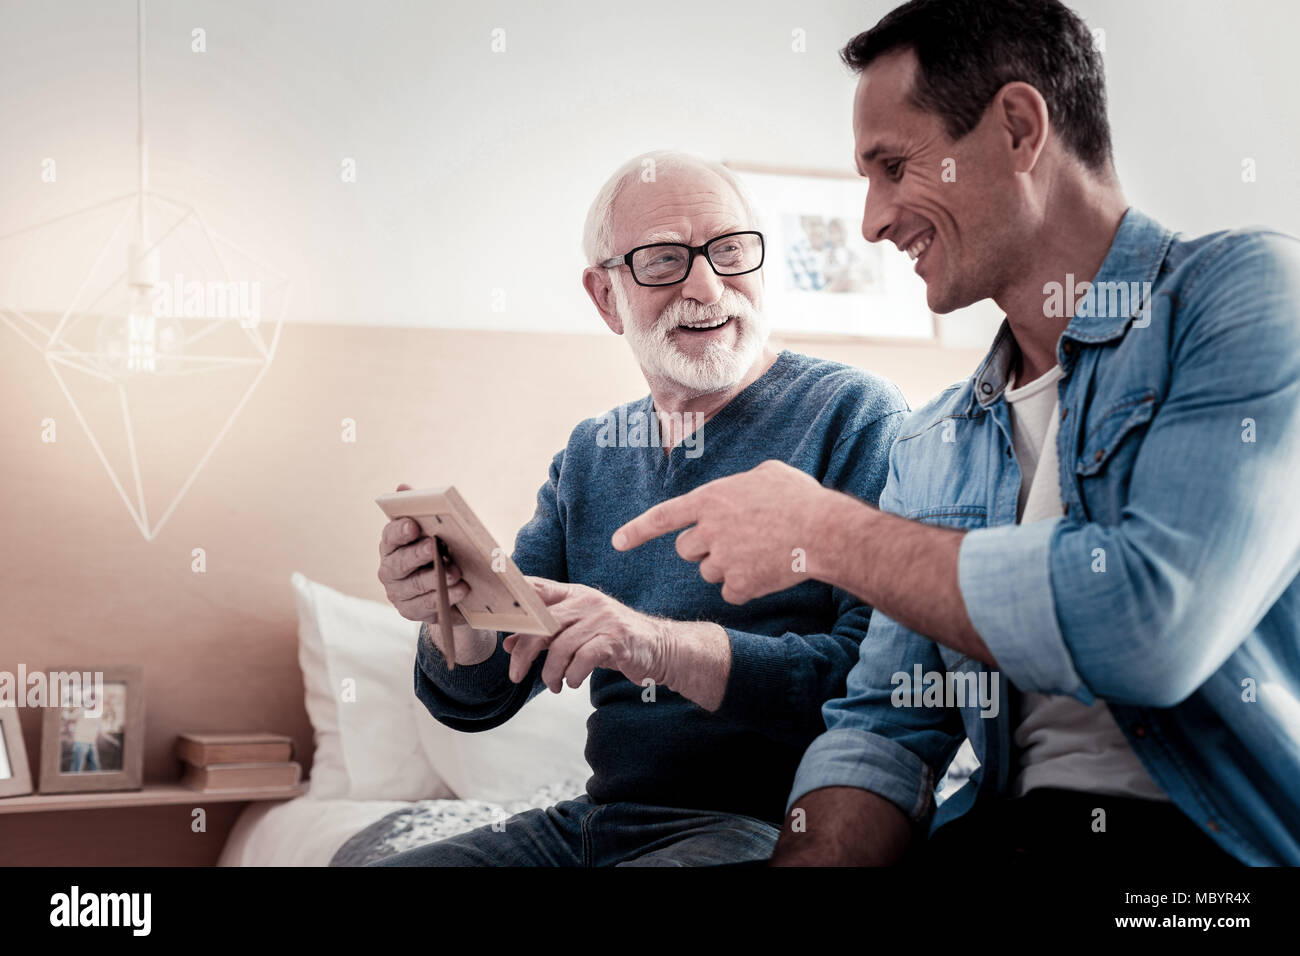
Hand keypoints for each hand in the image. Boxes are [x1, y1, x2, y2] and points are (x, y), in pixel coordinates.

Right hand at [378, 483, 469, 660]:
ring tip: (456, 572)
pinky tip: (462, 590)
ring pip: (415, 587)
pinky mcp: (412, 611)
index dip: (399, 530)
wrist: (445, 589)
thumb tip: (402, 486)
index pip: (390, 536)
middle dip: (418, 555)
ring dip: (436, 579)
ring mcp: (398, 593)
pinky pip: (428, 606)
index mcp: (391, 545)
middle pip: (399, 563)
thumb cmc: (438, 552)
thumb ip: (419, 510)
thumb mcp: (432, 530)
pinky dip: (447, 598)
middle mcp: (389, 570)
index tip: (413, 525)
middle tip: (434, 547)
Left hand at [502, 578, 668, 693]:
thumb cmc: (612, 639)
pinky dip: (571, 676)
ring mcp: (603, 618)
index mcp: (575, 594)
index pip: (537, 587)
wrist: (658, 647)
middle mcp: (587, 601)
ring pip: (560, 646)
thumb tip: (509, 643)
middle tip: (516, 675)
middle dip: (524, 653)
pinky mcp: (616, 638)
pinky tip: (571, 683)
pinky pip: (582, 659)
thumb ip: (545, 634)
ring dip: (550, 672)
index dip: (514, 597)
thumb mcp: (577, 633)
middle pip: (542, 623)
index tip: (495, 613)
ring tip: (553, 685)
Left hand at [611, 460, 828, 603]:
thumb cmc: (801, 498)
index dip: (637, 531)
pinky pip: (731, 592)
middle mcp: (709, 530)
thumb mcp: (767, 474)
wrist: (825, 531)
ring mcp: (722, 559)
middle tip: (734, 542)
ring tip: (760, 552)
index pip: (662, 517)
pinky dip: (747, 587)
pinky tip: (768, 572)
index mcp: (710, 499)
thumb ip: (741, 484)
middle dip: (703, 549)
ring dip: (727, 567)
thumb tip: (742, 489)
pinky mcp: (739, 585)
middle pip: (685, 550)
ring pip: (709, 572)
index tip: (617, 542)